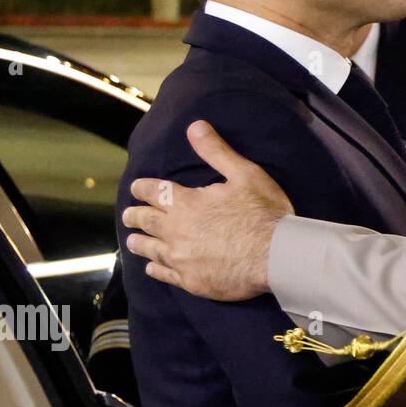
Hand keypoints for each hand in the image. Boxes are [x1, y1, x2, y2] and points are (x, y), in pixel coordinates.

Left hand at [122, 120, 292, 300]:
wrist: (276, 256)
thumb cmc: (264, 212)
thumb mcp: (244, 174)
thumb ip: (216, 152)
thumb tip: (195, 126)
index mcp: (186, 203)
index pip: (154, 192)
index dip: (142, 188)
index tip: (137, 188)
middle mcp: (176, 230)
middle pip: (145, 221)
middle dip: (135, 215)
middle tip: (129, 215)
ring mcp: (181, 258)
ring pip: (149, 249)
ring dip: (139, 242)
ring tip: (132, 240)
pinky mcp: (191, 280)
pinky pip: (164, 274)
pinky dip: (154, 268)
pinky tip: (152, 267)